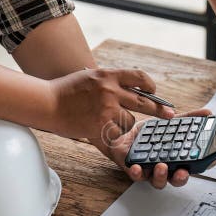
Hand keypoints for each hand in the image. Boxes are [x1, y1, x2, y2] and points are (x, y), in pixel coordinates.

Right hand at [48, 68, 174, 138]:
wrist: (45, 103)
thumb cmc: (66, 90)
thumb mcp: (90, 77)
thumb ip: (109, 80)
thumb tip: (131, 86)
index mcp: (108, 75)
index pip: (139, 77)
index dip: (149, 85)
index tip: (154, 92)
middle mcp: (109, 90)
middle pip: (143, 101)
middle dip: (158, 110)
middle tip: (170, 115)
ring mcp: (105, 109)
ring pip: (129, 121)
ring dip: (124, 125)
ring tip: (109, 123)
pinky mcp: (99, 126)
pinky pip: (116, 135)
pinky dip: (114, 139)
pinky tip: (109, 139)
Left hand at [94, 109, 213, 188]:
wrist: (119, 130)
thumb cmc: (146, 134)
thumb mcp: (169, 123)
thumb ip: (187, 119)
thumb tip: (207, 112)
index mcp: (175, 158)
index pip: (193, 165)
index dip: (204, 165)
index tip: (212, 160)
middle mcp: (164, 167)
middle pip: (176, 179)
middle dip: (181, 177)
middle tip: (182, 171)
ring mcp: (148, 170)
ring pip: (157, 180)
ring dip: (161, 176)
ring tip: (161, 167)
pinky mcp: (131, 168)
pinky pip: (135, 175)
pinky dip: (137, 173)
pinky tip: (137, 167)